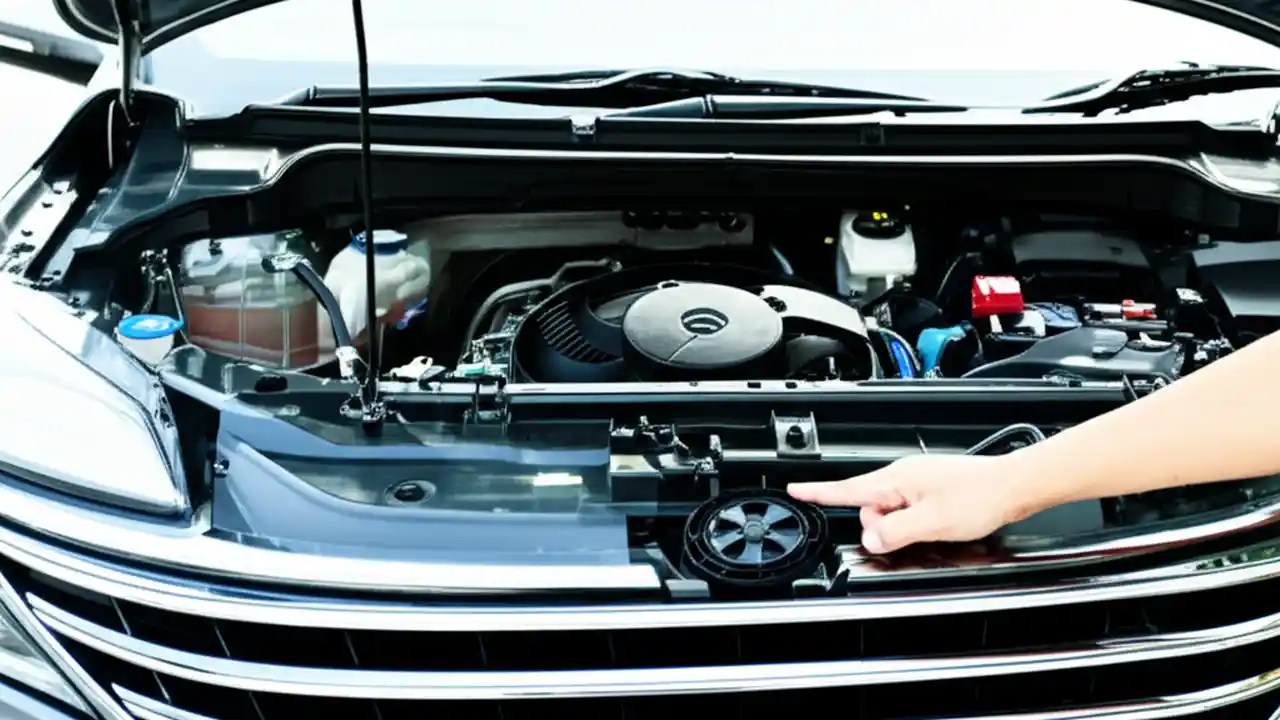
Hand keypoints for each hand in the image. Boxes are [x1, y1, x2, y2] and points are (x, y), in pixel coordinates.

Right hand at [786, 454, 1036, 553]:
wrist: (1012, 485)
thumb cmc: (979, 497)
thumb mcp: (932, 523)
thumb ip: (894, 532)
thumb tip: (869, 538)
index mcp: (897, 479)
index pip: (848, 489)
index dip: (819, 491)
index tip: (796, 489)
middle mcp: (903, 475)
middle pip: (871, 508)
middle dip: (882, 526)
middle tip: (914, 532)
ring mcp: (917, 480)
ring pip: (891, 510)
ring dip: (902, 525)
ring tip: (933, 527)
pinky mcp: (929, 487)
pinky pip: (907, 507)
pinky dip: (913, 520)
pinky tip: (935, 524)